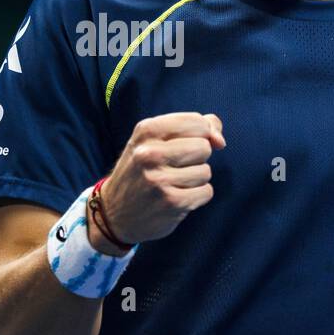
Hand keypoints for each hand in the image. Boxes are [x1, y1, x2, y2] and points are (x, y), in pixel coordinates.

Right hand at [86, 112, 224, 252]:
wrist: (113, 213)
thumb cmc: (142, 170)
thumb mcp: (156, 140)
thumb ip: (195, 128)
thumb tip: (220, 141)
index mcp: (146, 131)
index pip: (197, 122)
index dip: (201, 134)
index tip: (186, 144)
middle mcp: (149, 153)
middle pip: (204, 147)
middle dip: (197, 158)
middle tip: (175, 167)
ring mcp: (159, 180)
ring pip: (205, 171)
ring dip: (195, 179)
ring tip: (173, 184)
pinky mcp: (171, 203)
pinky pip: (206, 192)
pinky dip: (197, 196)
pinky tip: (177, 198)